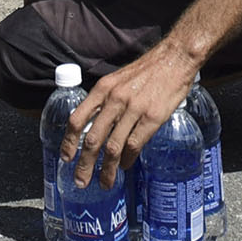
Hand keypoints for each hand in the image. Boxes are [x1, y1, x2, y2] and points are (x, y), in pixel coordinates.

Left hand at [63, 43, 201, 188]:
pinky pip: (134, 144)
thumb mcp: (119, 79)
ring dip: (107, 169)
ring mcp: (134, 109)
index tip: (66, 158)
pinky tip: (125, 166)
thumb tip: (98, 126)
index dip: (69, 141)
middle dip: (85, 164)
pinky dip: (127, 160)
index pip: (78, 119)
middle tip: (81, 181)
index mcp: (103, 88)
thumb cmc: (148, 70)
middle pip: (93, 139)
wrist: (176, 58)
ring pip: (113, 147)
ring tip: (105, 182)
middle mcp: (115, 99)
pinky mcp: (152, 117)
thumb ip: (107, 100)